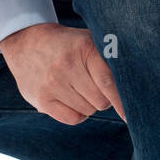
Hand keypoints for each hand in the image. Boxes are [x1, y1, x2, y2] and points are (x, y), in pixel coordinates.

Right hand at [0, 22, 126, 126]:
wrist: (26, 43)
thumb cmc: (67, 45)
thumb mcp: (87, 40)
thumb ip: (108, 58)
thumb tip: (133, 86)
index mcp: (83, 48)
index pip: (108, 82)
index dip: (122, 101)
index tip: (131, 115)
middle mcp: (66, 66)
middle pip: (100, 100)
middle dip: (103, 98)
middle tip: (94, 87)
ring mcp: (52, 84)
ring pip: (88, 110)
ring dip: (90, 105)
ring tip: (80, 89)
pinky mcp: (42, 99)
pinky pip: (73, 119)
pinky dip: (78, 114)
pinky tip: (73, 101)